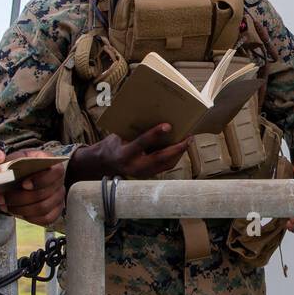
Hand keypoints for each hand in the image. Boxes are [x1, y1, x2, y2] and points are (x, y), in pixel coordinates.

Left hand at [0, 153, 65, 225]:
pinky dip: (28, 217)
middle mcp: (59, 183)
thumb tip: (2, 169)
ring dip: (20, 209)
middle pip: (44, 194)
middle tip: (2, 198)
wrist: (22, 177)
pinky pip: (45, 219)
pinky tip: (15, 211)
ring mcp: (58, 199)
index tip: (23, 184)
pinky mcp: (55, 212)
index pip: (56, 173)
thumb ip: (11, 161)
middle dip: (20, 198)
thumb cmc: (21, 167)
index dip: (40, 180)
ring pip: (42, 208)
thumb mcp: (16, 158)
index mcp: (54, 166)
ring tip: (5, 205)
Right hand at [69, 123, 191, 181]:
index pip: (141, 143)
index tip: (168, 125)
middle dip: (177, 148)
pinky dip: (174, 157)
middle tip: (188, 137)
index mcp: (124, 154)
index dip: (155, 134)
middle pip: (160, 158)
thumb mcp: (119, 135)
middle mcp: (134, 166)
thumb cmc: (113, 145)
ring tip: (187, 140)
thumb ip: (134, 131)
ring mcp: (142, 174)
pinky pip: (165, 167)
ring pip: (166, 164)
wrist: (105, 164)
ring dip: (179, 153)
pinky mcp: (148, 175)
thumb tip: (154, 119)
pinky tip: (179, 147)